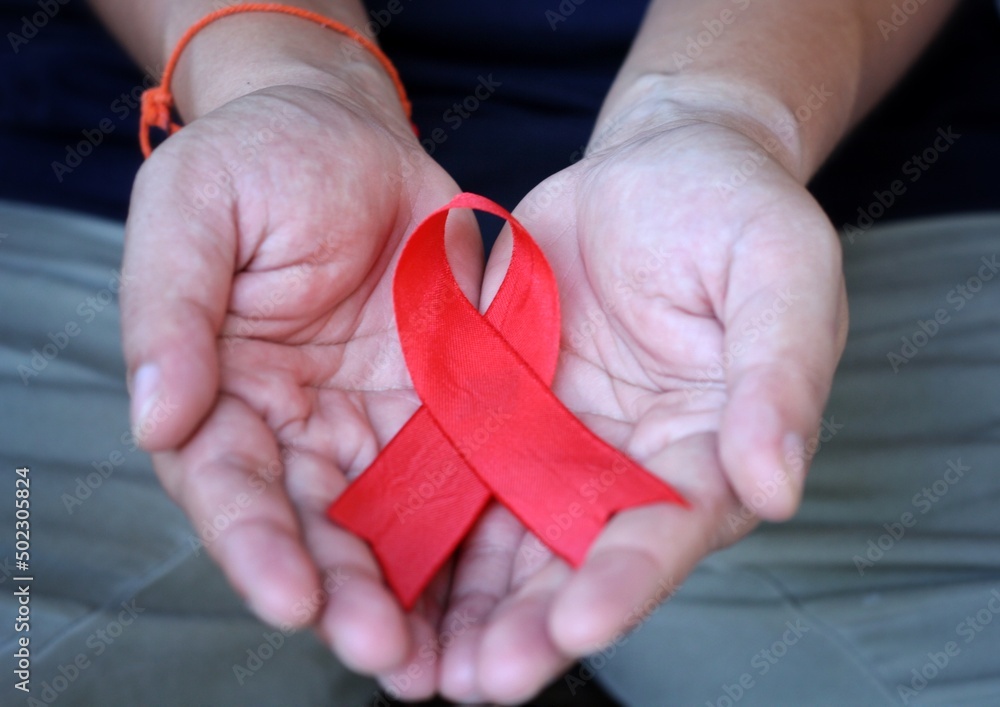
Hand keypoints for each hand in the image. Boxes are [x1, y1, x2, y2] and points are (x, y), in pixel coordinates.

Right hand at [120, 82, 481, 693]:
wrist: (348, 133)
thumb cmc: (259, 161)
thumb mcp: (195, 212)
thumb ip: (172, 310)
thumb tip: (155, 415)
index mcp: (222, 390)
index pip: (229, 486)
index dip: (255, 546)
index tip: (291, 597)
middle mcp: (295, 424)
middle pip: (314, 527)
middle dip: (344, 595)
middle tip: (382, 652)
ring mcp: (371, 421)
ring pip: (388, 522)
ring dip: (410, 592)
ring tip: (437, 656)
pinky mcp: (439, 405)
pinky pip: (457, 474)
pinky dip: (470, 534)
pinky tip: (495, 582)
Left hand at [430, 118, 847, 701]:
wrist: (656, 163)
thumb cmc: (734, 211)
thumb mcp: (779, 271)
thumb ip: (778, 375)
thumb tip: (776, 485)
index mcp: (708, 450)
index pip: (669, 532)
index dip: (626, 581)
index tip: (580, 625)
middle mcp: (627, 467)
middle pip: (576, 563)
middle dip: (530, 626)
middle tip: (479, 679)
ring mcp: (555, 444)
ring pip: (506, 540)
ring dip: (464, 604)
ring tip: (416, 661)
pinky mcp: (496, 411)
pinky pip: (454, 473)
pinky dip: (419, 525)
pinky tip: (376, 567)